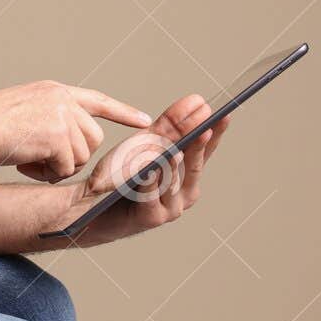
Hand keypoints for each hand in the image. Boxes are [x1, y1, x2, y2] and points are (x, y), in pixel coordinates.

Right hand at [0, 80, 152, 182]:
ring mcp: (60, 115)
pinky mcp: (56, 136)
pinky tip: (24, 165)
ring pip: (81, 155)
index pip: (97, 100)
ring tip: (27, 161)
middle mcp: (61, 98)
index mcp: (53, 90)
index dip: (122, 113)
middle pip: (92, 138)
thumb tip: (63, 142)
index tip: (145, 122)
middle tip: (40, 160)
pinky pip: (66, 167)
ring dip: (57, 166)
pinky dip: (46, 173)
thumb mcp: (22, 109)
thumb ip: (47, 117)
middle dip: (72, 155)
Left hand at [56, 93, 230, 245]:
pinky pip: (150, 197)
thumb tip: (198, 102)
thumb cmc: (124, 177)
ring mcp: (170, 207)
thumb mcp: (147, 146)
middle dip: (197, 145)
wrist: (97, 208)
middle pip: (193, 165)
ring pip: (174, 182)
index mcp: (188, 174)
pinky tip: (148, 172)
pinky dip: (150, 183)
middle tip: (204, 127)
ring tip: (176, 150)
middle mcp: (185, 192)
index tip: (224, 115)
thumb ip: (170, 126)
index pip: (205, 150)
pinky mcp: (150, 218)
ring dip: (173, 166)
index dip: (215, 133)